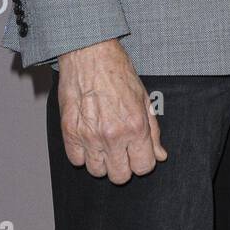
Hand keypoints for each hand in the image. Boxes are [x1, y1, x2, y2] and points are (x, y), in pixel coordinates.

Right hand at [57, 38, 167, 182]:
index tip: (138, 153)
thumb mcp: (144, 98)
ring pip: (96, 171)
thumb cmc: (118, 72)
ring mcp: (89, 136)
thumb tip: (160, 155)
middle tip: (121, 149)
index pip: (143, 167)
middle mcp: (113, 136)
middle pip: (119, 176)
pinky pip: (76, 160)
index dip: (142, 162)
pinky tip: (88, 138)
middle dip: (123, 166)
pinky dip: (82, 154)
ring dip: (102, 161)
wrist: (89, 53)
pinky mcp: (69, 132)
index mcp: (135, 127)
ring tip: (103, 142)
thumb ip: (153, 131)